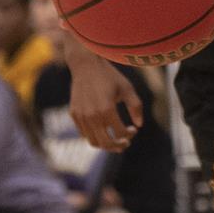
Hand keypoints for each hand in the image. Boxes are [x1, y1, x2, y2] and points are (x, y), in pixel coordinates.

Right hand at [64, 36, 142, 151]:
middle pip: (106, 143)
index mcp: (107, 109)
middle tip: (125, 144)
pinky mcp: (74, 114)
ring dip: (106, 145)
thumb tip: (139, 125)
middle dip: (118, 146)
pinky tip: (103, 131)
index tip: (133, 130)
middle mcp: (92, 115)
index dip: (129, 135)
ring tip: (114, 141)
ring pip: (93, 142)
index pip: (120, 133)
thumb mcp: (127, 88)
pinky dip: (95, 136)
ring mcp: (81, 116)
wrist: (86, 65)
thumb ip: (135, 107)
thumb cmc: (109, 76)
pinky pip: (84, 134)